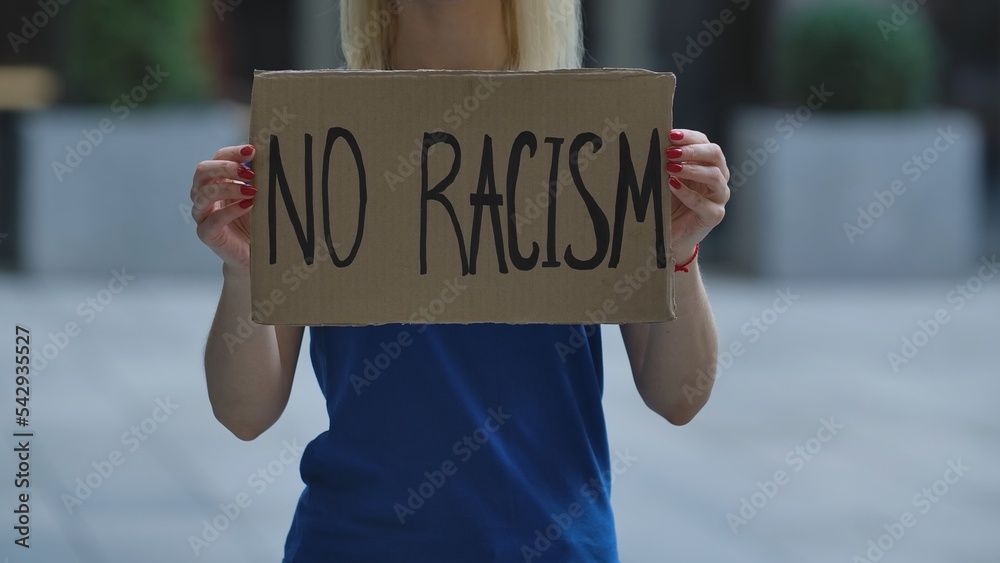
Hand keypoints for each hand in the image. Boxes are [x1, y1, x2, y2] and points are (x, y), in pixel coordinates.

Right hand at [190, 145, 257, 274]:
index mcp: (216, 180)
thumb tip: (273, 155)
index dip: (232, 152)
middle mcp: (204, 195)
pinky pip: (213, 220)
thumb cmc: (258, 221)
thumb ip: (260, 178)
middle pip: (203, 171)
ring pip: (204, 193)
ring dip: (229, 188)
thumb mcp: (261, 196)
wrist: (257, 254)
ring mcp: (202, 214)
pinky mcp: (206, 234)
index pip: (217, 158)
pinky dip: (230, 210)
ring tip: (252, 191)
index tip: (252, 150)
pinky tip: (247, 206)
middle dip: (226, 167)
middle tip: (249, 172)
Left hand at [664, 129, 730, 262]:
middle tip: (670, 152)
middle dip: (692, 150)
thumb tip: (652, 139)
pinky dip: (688, 194)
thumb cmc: (668, 202)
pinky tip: (673, 186)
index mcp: (709, 164)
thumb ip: (667, 161)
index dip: (689, 137)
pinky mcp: (714, 216)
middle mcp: (718, 178)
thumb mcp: (666, 178)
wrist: (670, 235)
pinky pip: (704, 203)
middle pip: (715, 154)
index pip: (705, 143)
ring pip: (715, 176)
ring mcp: (719, 197)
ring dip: (692, 169)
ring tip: (671, 168)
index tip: (670, 134)